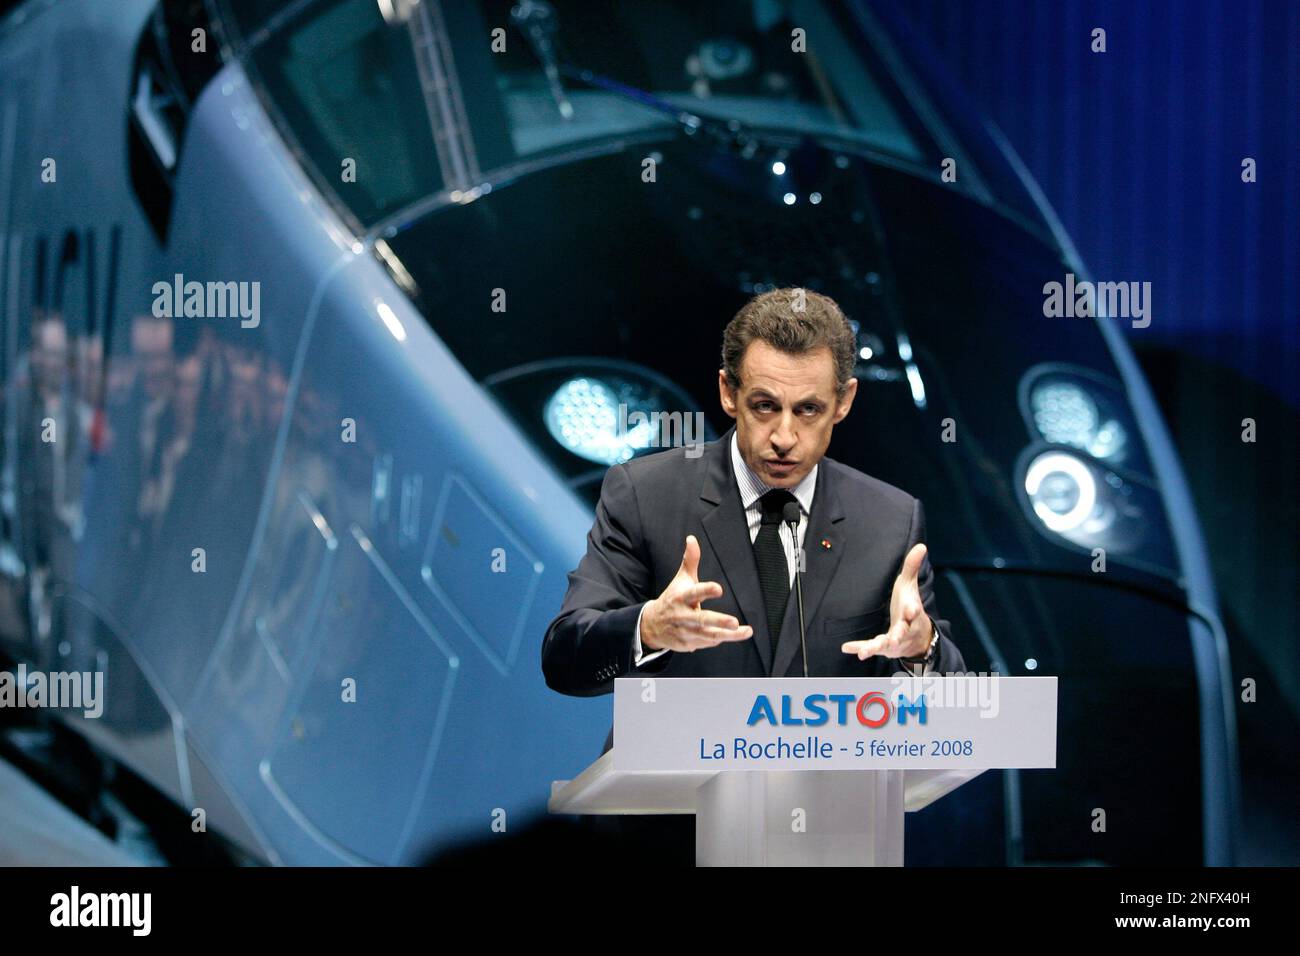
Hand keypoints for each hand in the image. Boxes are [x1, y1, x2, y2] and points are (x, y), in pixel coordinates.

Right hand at [641, 535, 753, 651]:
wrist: (652, 625)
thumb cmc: (672, 598)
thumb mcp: (681, 579)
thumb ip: (690, 560)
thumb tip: (692, 539)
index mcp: (681, 597)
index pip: (694, 593)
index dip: (706, 590)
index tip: (718, 588)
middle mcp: (683, 615)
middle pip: (702, 619)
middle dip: (719, 621)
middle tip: (734, 622)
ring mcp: (685, 632)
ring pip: (709, 635)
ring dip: (728, 635)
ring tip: (746, 631)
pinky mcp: (688, 644)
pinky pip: (707, 643)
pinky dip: (719, 639)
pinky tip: (733, 635)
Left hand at [840, 543, 932, 660]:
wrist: (917, 636)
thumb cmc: (909, 606)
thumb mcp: (909, 585)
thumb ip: (912, 566)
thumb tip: (921, 545)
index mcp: (912, 612)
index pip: (914, 610)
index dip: (912, 609)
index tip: (911, 609)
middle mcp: (905, 628)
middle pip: (903, 630)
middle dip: (899, 633)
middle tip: (894, 637)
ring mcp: (894, 640)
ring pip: (886, 644)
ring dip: (876, 647)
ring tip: (863, 653)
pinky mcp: (884, 647)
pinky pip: (871, 648)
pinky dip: (860, 648)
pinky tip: (847, 648)